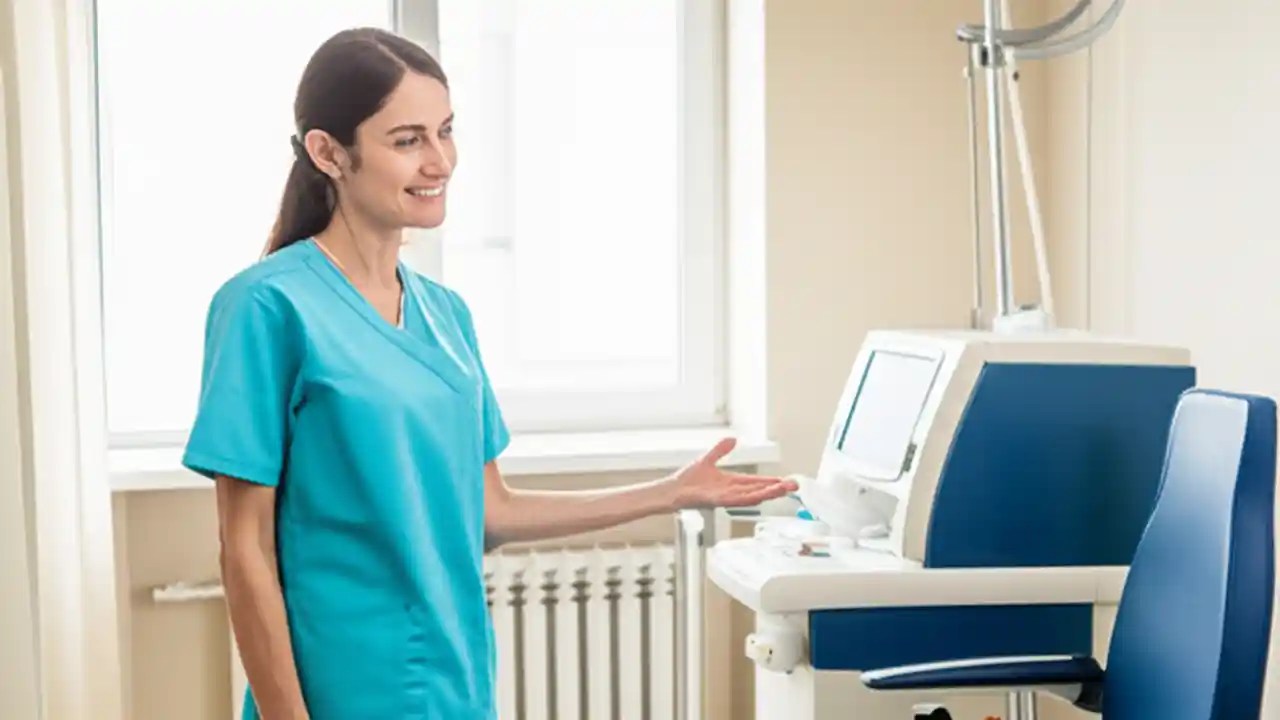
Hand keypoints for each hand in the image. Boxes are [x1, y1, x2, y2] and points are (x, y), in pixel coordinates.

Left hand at [669, 438, 798, 509]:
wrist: (672, 490)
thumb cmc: (687, 480)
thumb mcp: (708, 459)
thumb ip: (720, 450)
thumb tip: (733, 438)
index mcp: (731, 483)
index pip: (755, 482)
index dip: (770, 482)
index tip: (785, 481)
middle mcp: (731, 492)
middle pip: (758, 490)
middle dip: (777, 489)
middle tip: (794, 486)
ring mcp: (725, 498)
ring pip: (752, 496)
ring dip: (768, 493)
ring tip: (784, 489)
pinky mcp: (716, 501)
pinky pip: (736, 500)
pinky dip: (749, 497)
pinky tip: (761, 496)